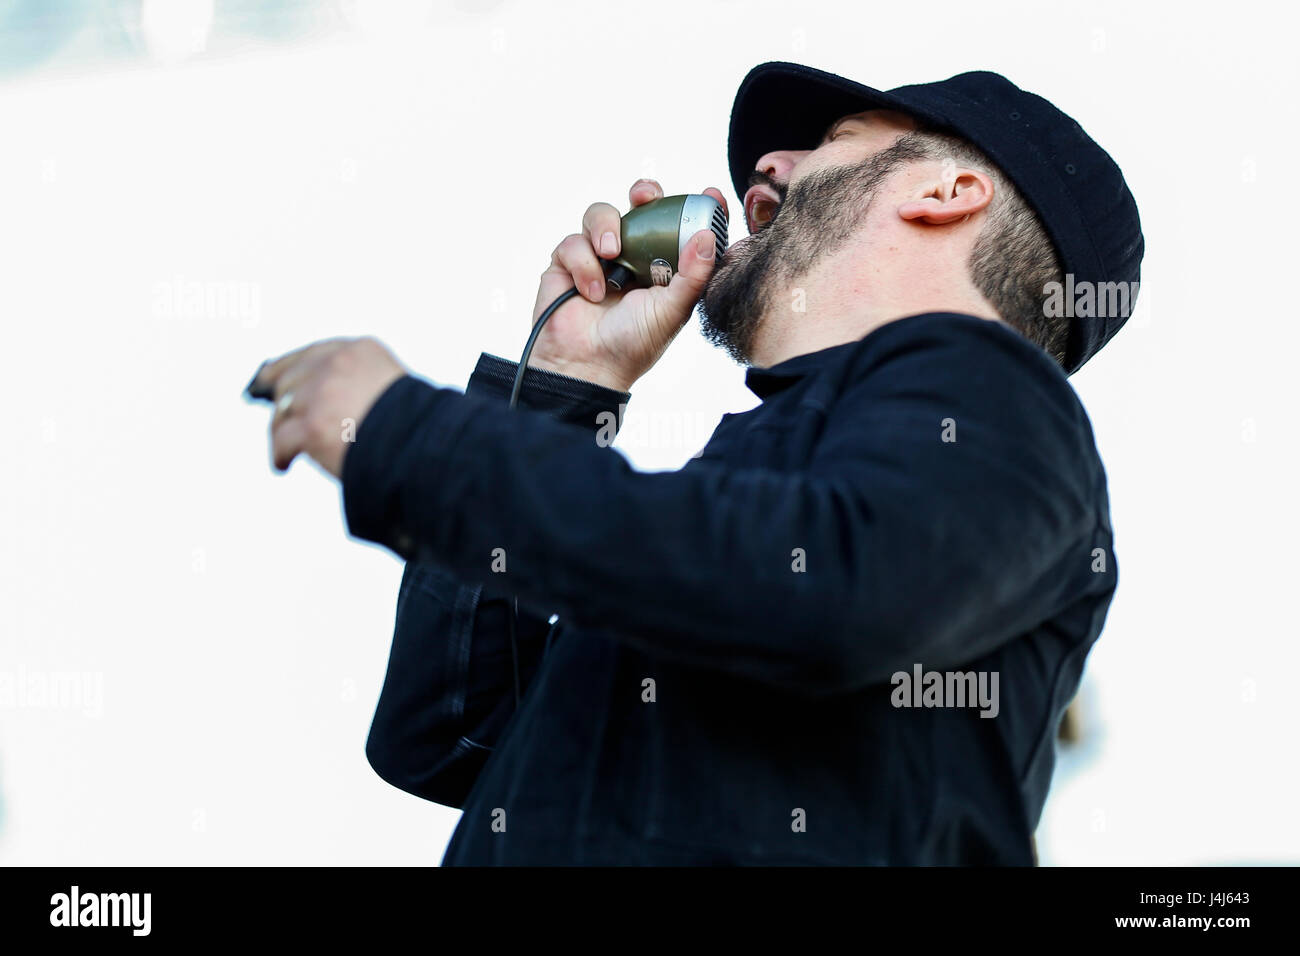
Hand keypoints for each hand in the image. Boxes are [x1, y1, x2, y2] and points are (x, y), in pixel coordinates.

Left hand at [250, 337, 406, 477]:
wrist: (424, 448)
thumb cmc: (417, 427)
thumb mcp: (393, 387)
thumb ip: (361, 383)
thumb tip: (329, 401)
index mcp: (360, 351)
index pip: (313, 352)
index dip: (287, 367)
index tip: (270, 376)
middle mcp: (336, 365)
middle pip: (291, 380)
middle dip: (283, 402)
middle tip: (280, 421)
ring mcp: (321, 394)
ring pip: (281, 409)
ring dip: (281, 430)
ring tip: (285, 448)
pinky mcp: (311, 426)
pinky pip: (282, 439)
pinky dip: (280, 454)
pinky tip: (284, 464)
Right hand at [527, 179, 726, 391]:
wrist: (586, 365)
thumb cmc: (632, 344)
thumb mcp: (673, 310)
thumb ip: (693, 275)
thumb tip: (707, 237)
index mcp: (661, 266)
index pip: (678, 227)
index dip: (692, 208)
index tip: (710, 194)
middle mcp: (631, 257)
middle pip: (638, 207)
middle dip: (643, 193)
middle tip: (644, 197)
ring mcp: (598, 257)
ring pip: (601, 215)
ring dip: (606, 229)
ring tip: (611, 256)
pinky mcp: (567, 263)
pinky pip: (574, 242)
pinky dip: (583, 264)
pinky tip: (591, 292)